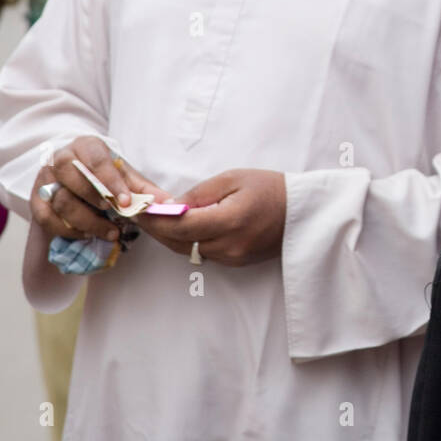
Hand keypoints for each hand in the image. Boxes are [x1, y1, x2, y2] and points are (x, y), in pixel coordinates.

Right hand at [30, 136, 168, 241]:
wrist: (81, 190)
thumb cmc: (107, 181)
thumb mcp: (128, 182)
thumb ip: (146, 192)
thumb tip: (167, 205)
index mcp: (87, 146)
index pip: (96, 159)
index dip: (111, 181)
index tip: (126, 202)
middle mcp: (62, 157)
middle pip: (71, 174)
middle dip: (95, 197)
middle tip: (115, 215)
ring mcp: (45, 178)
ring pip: (60, 198)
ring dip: (86, 220)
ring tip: (109, 232)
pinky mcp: (36, 200)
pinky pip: (46, 217)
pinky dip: (68, 229)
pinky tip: (86, 235)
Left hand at [136, 169, 286, 266]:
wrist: (303, 211)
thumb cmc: (271, 188)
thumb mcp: (234, 179)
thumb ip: (200, 194)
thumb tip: (171, 206)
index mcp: (229, 221)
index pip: (179, 226)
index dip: (154, 219)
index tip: (137, 208)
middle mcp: (229, 245)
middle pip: (179, 242)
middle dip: (156, 228)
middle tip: (137, 213)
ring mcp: (233, 257)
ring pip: (188, 251)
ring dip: (169, 236)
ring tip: (154, 219)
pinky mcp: (236, 261)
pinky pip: (203, 254)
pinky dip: (187, 242)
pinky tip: (180, 228)